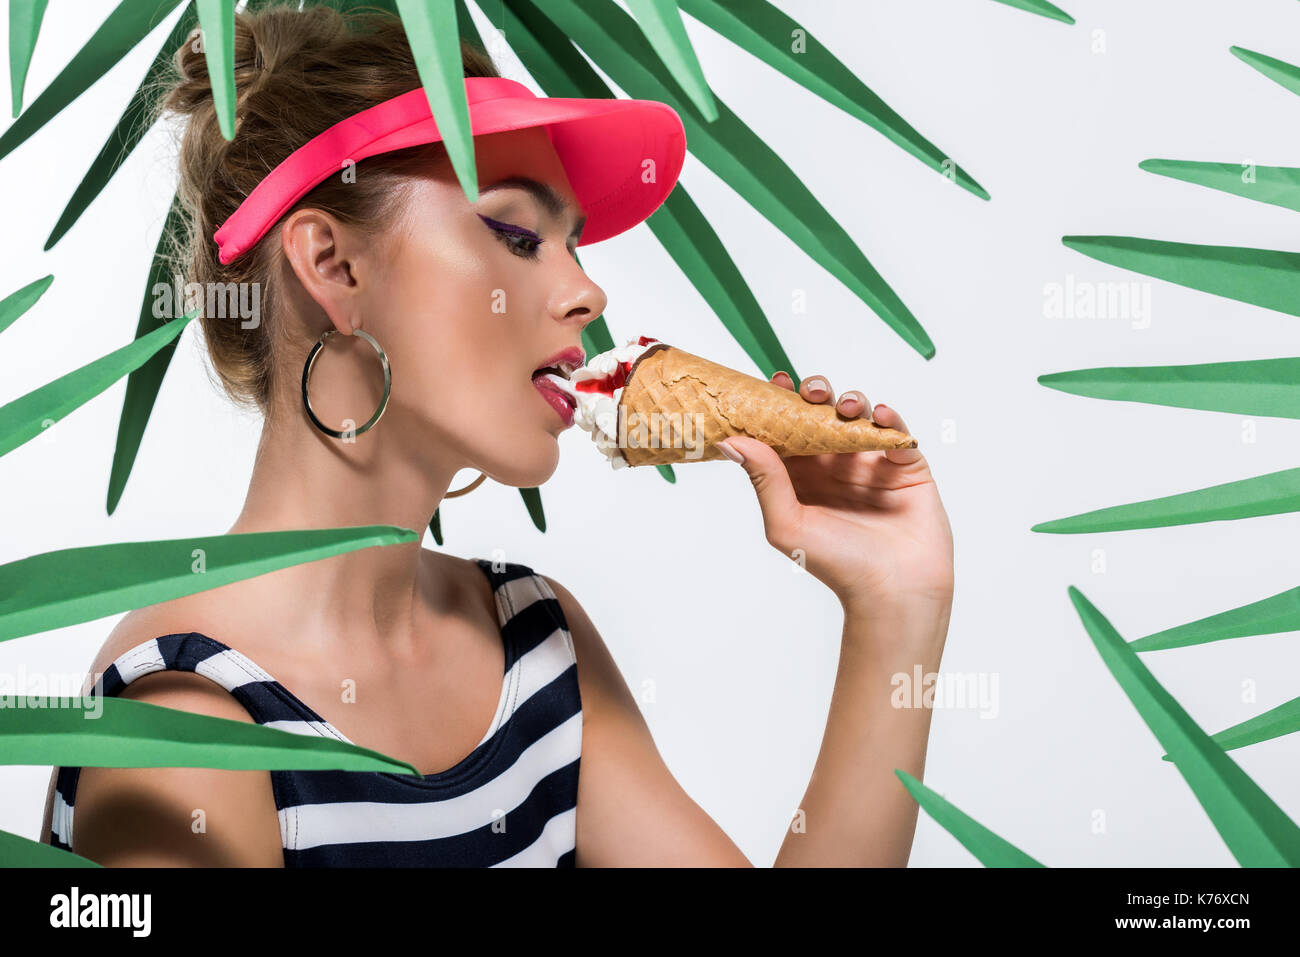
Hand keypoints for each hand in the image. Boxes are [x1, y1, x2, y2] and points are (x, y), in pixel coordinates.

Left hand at [716, 371, 953, 616]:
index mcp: (803, 476)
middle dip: (816, 395)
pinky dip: (889, 419)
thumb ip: (764, 479)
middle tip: (810, 392)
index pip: (787, 430)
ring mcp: (872, 463)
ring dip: (852, 402)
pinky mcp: (906, 466)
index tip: (772, 383)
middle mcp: (836, 464)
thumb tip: (730, 441)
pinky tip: (878, 416)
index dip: (779, 404)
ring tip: (846, 406)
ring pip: (860, 417)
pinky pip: (897, 432)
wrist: (893, 593)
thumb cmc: (837, 565)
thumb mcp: (787, 523)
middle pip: (823, 415)